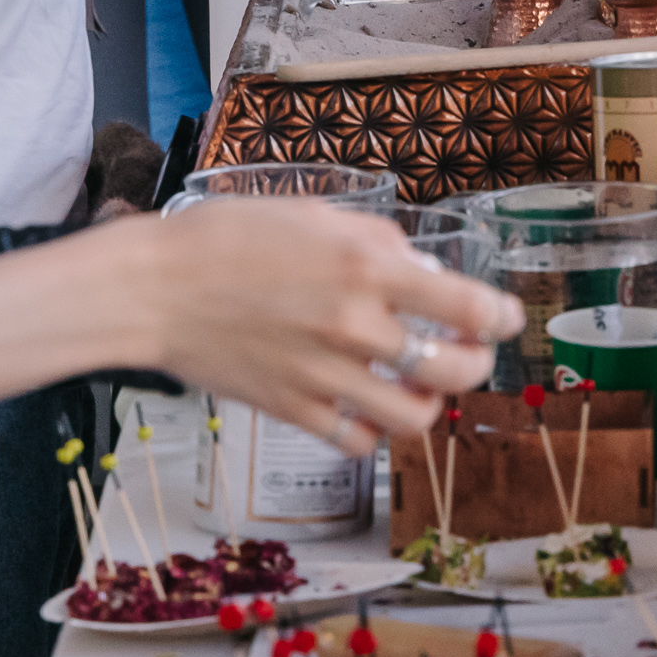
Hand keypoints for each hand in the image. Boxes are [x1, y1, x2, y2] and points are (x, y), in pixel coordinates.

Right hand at [137, 201, 522, 456]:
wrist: (152, 289)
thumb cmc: (226, 238)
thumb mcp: (315, 216)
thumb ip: (377, 242)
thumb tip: (420, 268)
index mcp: (367, 269)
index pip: (470, 307)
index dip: (502, 317)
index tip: (505, 317)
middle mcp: (355, 327)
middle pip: (458, 371)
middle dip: (477, 364)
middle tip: (468, 352)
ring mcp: (325, 377)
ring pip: (414, 418)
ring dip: (428, 402)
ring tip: (417, 384)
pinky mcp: (292, 411)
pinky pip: (357, 441)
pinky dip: (372, 430)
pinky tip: (366, 405)